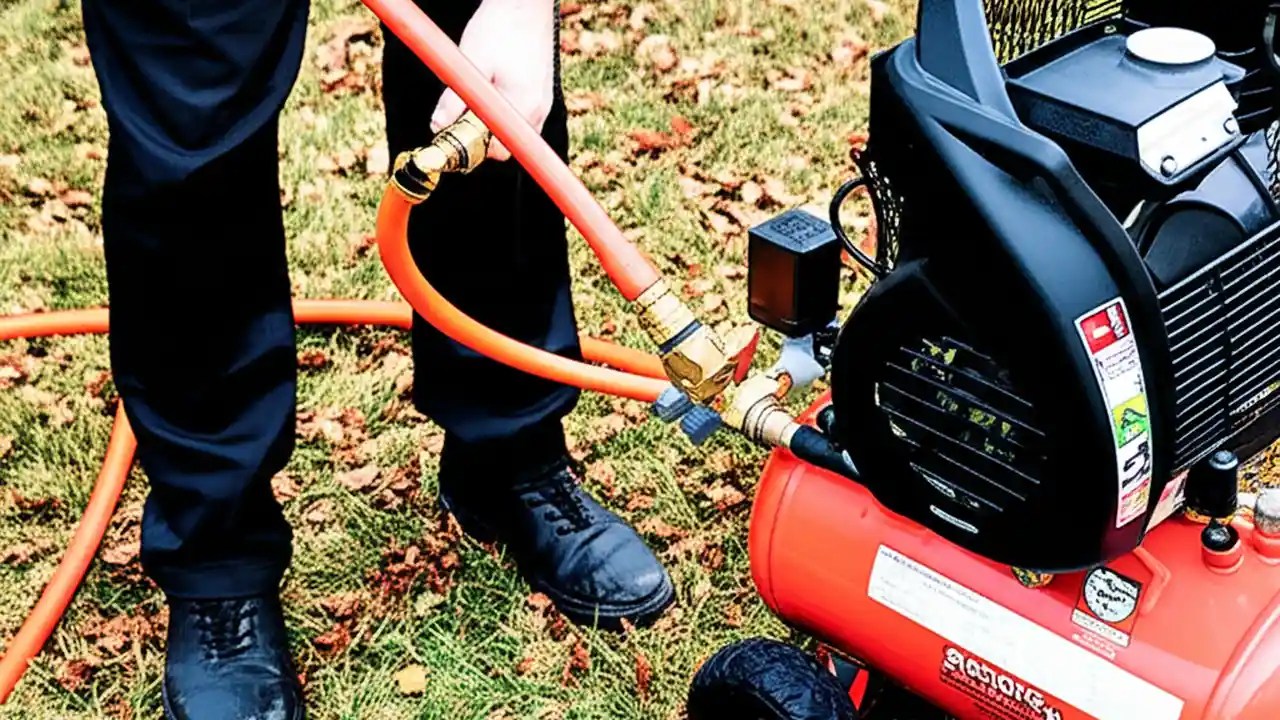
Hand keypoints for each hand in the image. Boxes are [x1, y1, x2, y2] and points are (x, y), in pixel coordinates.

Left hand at [430, 0, 555, 160]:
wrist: (524, 5)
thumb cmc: (499, 28)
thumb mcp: (470, 64)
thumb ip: (454, 100)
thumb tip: (438, 127)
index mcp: (522, 107)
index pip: (499, 151)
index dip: (475, 147)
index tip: (457, 133)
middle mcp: (538, 110)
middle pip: (507, 144)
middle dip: (482, 135)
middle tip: (461, 114)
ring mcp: (542, 102)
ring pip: (513, 129)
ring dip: (492, 122)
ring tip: (476, 95)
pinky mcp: (541, 93)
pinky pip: (521, 114)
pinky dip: (503, 109)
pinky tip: (491, 86)